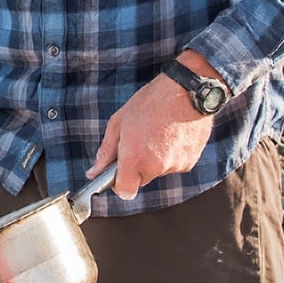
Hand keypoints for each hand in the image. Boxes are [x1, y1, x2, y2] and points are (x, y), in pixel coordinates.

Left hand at [86, 72, 215, 201]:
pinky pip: (174, 165)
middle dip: (137, 166)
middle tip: (139, 141)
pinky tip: (170, 136)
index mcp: (135, 157)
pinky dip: (171, 155)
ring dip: (155, 159)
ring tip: (157, 134)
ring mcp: (175, 165)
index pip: (125, 191)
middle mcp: (156, 165)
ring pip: (158, 171)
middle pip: (141, 179)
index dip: (120, 184)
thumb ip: (106, 152)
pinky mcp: (190, 162)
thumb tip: (94, 171)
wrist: (186, 91)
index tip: (118, 173)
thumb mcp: (119, 122)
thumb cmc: (150, 102)